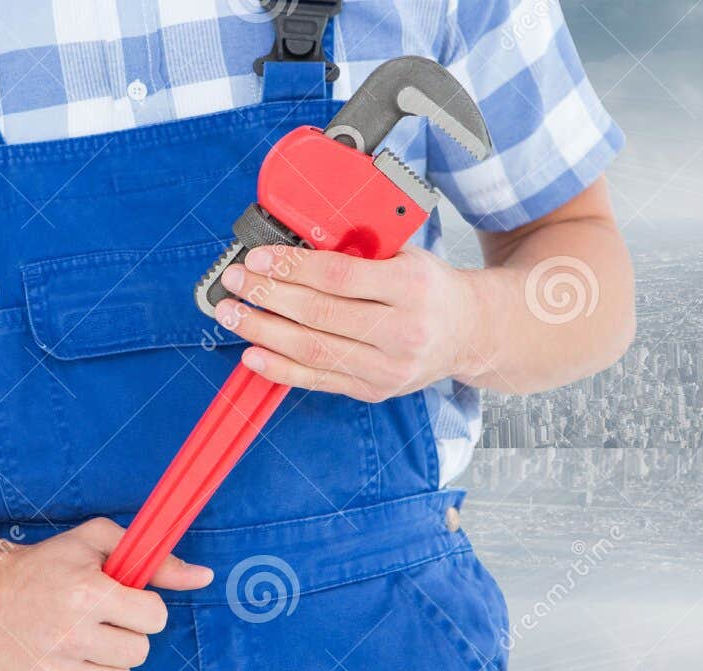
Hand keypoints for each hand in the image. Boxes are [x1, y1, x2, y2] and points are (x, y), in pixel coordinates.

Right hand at [0, 518, 212, 670]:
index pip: (156, 619)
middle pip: (139, 653)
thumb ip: (156, 561)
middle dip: (126, 636)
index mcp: (87, 594)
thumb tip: (205, 577)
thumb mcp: (97, 543)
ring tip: (79, 642)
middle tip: (97, 622)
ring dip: (106, 664)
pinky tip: (66, 666)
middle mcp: (68, 635)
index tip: (123, 602)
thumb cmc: (46, 565)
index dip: (144, 608)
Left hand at [213, 245, 486, 401]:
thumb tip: (291, 248)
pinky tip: (253, 353)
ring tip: (233, 315)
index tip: (257, 259)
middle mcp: (403, 330)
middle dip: (267, 297)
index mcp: (412, 286)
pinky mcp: (376, 390)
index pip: (338, 277)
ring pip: (314, 351)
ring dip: (264, 332)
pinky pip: (319, 380)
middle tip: (234, 283)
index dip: (291, 268)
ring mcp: (390, 366)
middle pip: (320, 315)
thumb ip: (358, 251)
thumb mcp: (405, 255)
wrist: (469, 333)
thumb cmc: (430, 288)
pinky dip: (281, 369)